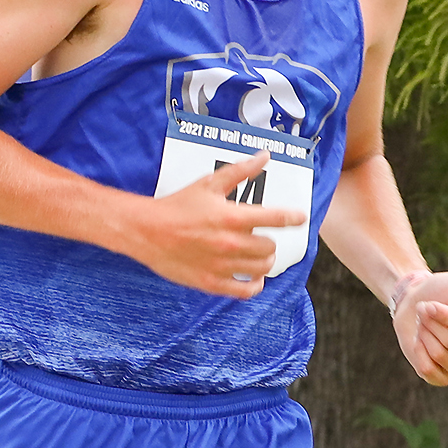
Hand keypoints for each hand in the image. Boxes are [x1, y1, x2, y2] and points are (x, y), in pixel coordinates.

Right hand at [127, 152, 306, 299]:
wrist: (147, 231)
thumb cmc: (178, 206)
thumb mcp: (209, 184)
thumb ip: (240, 171)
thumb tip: (264, 157)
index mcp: (232, 217)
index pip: (274, 218)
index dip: (292, 217)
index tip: (300, 217)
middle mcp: (230, 243)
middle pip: (270, 247)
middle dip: (270, 241)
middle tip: (264, 237)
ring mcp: (222, 266)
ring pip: (261, 268)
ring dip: (265, 261)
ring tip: (260, 255)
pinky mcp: (212, 282)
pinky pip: (245, 291)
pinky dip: (255, 285)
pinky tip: (255, 279)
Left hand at [392, 269, 447, 385]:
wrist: (413, 304)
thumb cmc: (444, 291)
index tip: (431, 304)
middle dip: (433, 323)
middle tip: (425, 311)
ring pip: (440, 356)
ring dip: (425, 335)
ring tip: (424, 324)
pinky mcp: (442, 378)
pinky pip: (429, 371)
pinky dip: (418, 353)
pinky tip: (419, 341)